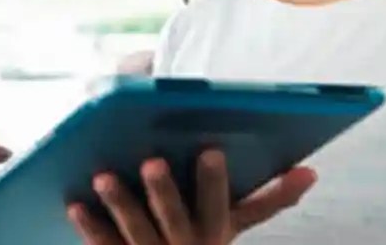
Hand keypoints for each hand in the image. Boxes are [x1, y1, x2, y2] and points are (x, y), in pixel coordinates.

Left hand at [67, 150, 314, 244]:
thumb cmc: (203, 239)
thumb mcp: (235, 223)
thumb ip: (271, 198)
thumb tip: (311, 172)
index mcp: (216, 234)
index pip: (220, 208)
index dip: (214, 183)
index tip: (209, 150)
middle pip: (176, 220)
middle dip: (165, 193)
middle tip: (151, 161)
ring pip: (135, 233)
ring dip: (121, 204)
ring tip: (103, 175)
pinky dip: (90, 226)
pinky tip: (75, 203)